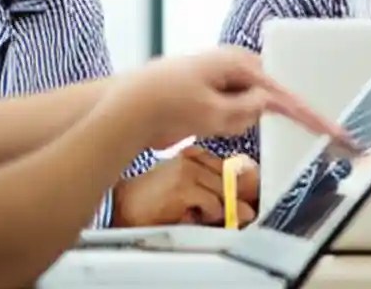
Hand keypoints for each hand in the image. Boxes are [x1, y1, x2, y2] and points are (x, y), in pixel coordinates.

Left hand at [104, 46, 354, 151]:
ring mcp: (221, 78)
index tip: (335, 131)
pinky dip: (226, 121)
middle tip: (235, 125)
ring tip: (200, 120)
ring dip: (236, 122)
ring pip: (247, 109)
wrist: (125, 106)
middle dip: (260, 117)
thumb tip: (269, 104)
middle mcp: (233, 65)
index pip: (285, 93)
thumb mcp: (215, 114)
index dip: (311, 115)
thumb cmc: (166, 103)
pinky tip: (199, 122)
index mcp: (239, 63)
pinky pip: (232, 111)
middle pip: (268, 98)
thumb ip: (248, 110)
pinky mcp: (211, 92)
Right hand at [112, 146, 260, 226]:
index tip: (250, 197)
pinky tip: (193, 216)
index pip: (230, 165)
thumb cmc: (151, 200)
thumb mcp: (187, 191)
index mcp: (192, 153)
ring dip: (221, 208)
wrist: (120, 207)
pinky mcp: (182, 187)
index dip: (243, 183)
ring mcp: (187, 170)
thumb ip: (214, 190)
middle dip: (237, 198)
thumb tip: (246, 205)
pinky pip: (213, 203)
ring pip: (224, 190)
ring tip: (204, 214)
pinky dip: (210, 214)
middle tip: (242, 212)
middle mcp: (191, 157)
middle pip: (231, 177)